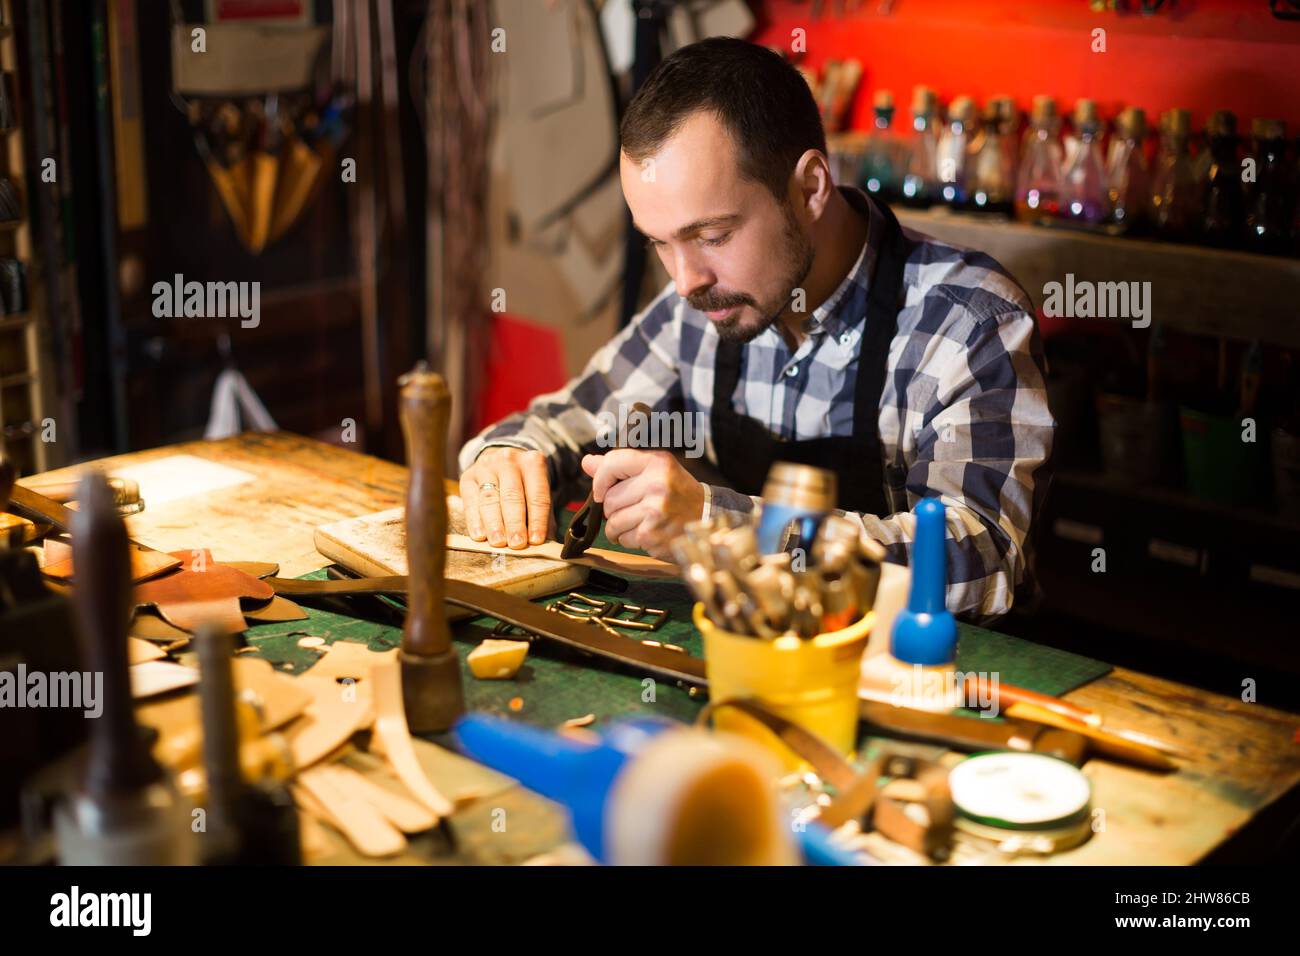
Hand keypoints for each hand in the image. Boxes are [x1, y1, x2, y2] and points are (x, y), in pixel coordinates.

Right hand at [460, 447, 552, 547]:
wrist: (500, 461)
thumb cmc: (524, 484)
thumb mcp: (538, 492)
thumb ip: (544, 517)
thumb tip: (544, 544)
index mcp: (533, 463)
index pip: (537, 495)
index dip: (537, 520)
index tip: (535, 541)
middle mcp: (509, 461)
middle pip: (512, 495)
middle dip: (514, 523)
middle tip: (516, 544)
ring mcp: (486, 467)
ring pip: (489, 498)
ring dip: (494, 523)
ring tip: (498, 542)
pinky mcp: (467, 477)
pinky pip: (470, 501)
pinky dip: (475, 521)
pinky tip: (480, 536)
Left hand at [581, 449, 704, 559]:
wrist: (707, 518)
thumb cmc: (677, 493)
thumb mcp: (654, 471)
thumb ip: (619, 466)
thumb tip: (586, 463)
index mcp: (657, 462)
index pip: (612, 463)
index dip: (600, 479)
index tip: (602, 490)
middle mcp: (657, 484)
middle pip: (609, 499)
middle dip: (613, 508)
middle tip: (633, 508)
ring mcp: (655, 511)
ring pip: (612, 522)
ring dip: (618, 527)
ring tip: (638, 522)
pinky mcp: (652, 535)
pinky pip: (622, 539)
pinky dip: (629, 539)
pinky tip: (646, 532)